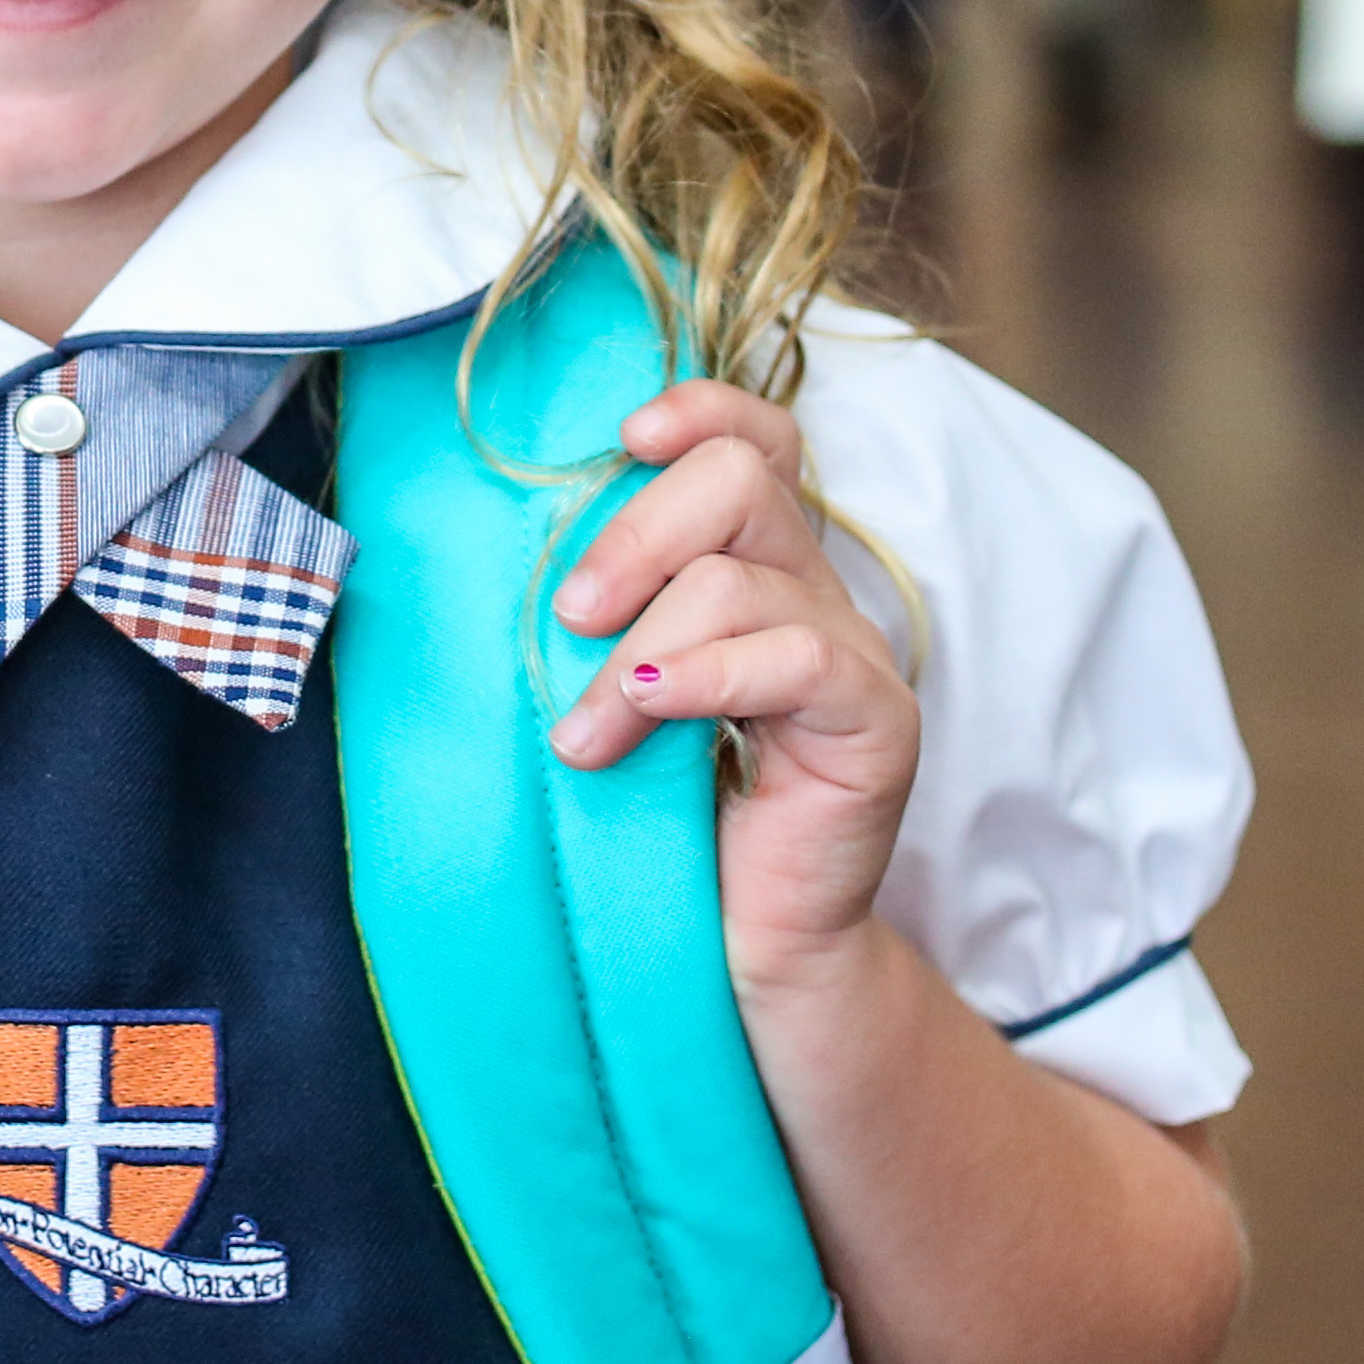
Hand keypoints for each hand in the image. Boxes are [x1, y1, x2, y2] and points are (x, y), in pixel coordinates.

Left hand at [542, 380, 921, 997]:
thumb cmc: (666, 827)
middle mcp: (810, 591)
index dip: (699, 408)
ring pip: (741, 577)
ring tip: (586, 738)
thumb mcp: (612, 697)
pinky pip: (795, 655)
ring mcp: (851, 653)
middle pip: (740, 477)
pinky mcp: (876, 721)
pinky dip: (703, 676)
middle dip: (634, 534)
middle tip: (567, 618)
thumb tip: (487, 553)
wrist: (746, 955)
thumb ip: (595, 620)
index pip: (754, 439)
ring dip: (639, 651)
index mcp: (753, 567)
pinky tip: (644, 717)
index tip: (622, 435)